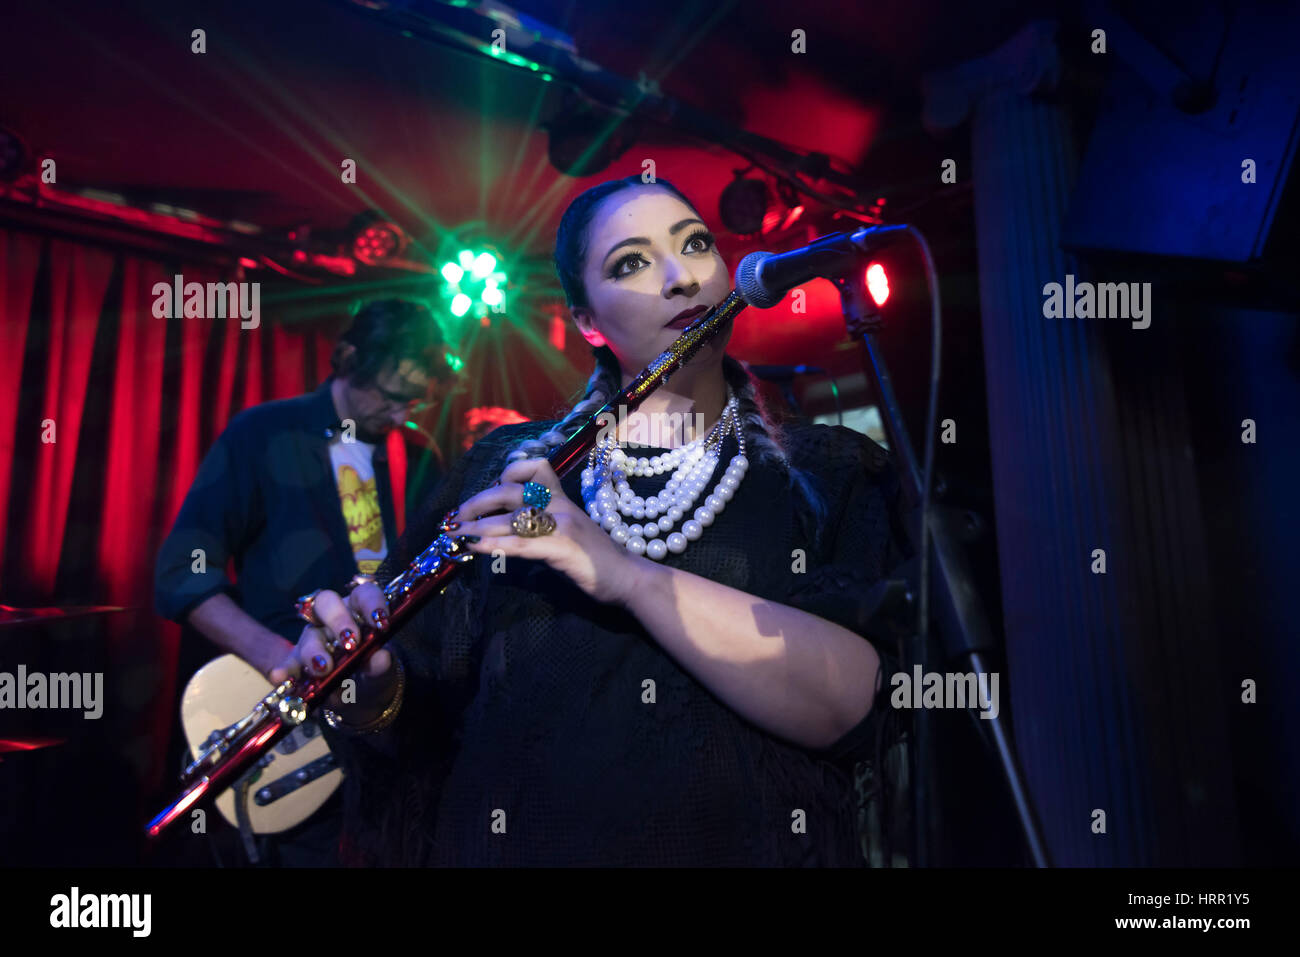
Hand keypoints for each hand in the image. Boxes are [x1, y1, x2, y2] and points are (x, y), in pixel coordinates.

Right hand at [267, 583, 393, 710]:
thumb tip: (381, 658)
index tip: (381, 623)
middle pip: (327, 603)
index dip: (372, 603)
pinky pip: (289, 662)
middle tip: (351, 643)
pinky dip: (285, 669)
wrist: (362, 696)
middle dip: (338, 620)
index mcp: (359, 611)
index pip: (364, 594)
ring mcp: (313, 638)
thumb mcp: (381, 670)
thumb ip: (381, 664)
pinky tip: (281, 676)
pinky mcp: (298, 661)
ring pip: (309, 634)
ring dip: (314, 650)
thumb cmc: (373, 670)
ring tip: (323, 668)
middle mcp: (333, 619)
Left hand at [452, 457, 647, 606]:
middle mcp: (560, 505)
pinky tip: (476, 549)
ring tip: (456, 535)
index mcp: (562, 498)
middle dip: (477, 502)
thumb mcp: (568, 530)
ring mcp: (562, 525)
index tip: (489, 490)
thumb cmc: (596, 558)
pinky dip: (494, 544)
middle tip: (457, 518)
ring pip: (510, 518)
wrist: (628, 577)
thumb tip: (503, 525)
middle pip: (510, 491)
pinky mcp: (562, 548)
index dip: (506, 472)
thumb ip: (541, 522)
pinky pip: (520, 543)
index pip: (533, 466)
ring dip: (477, 527)